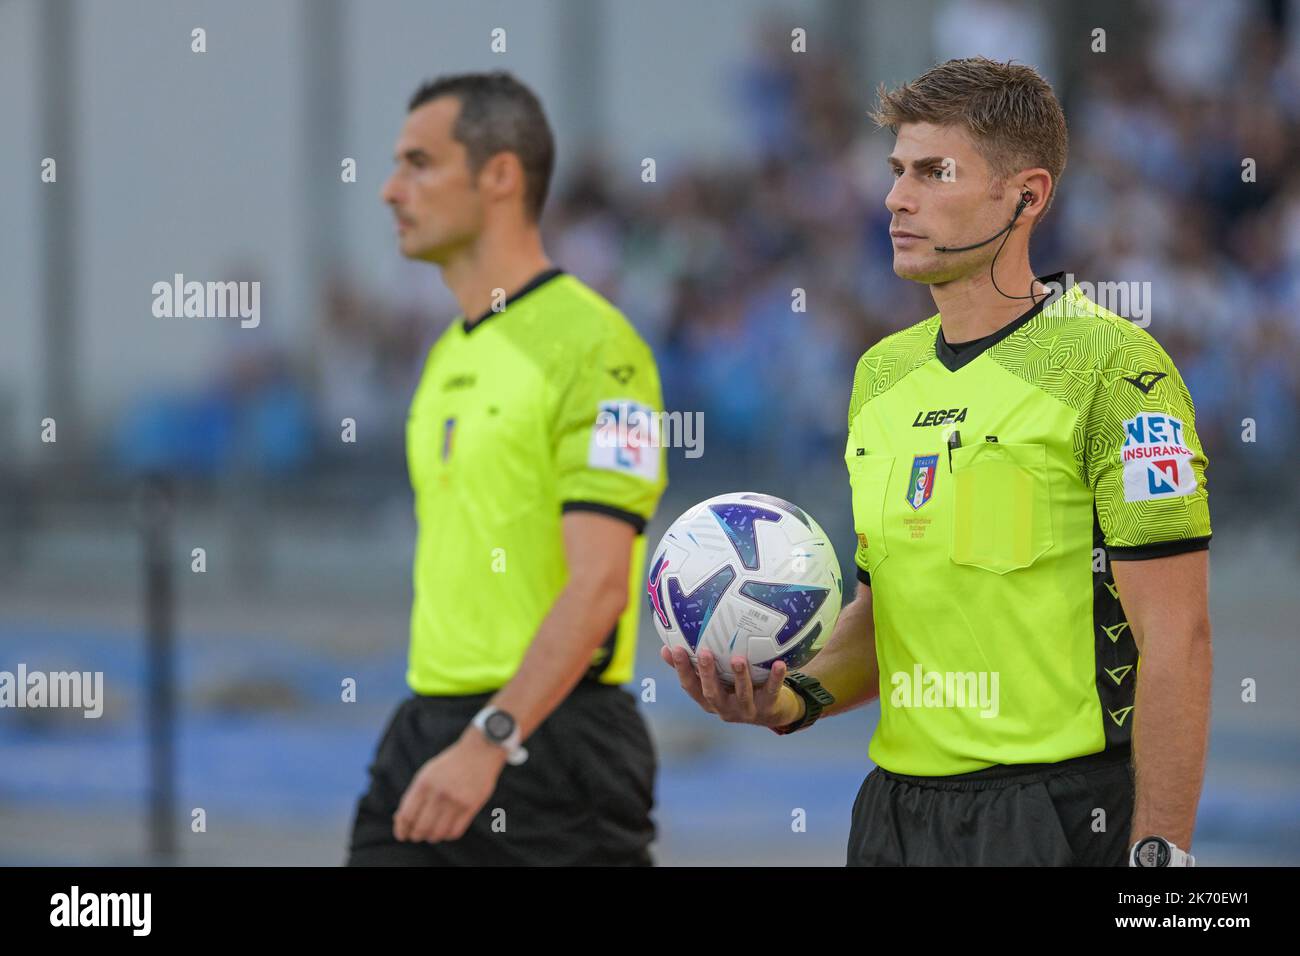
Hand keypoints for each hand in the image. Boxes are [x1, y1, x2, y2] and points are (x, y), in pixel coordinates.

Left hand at [392, 731, 507, 843]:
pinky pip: (455, 832)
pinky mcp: (471, 807)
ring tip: (432, 833)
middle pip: (421, 828)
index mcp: (424, 783)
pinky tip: (446, 829)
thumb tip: (400, 821)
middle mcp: (439, 793)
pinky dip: (447, 835)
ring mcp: (456, 801)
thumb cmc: (449, 765)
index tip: (402, 835)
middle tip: (417, 835)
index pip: (407, 815)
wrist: (479, 751)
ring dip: (432, 837)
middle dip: (416, 835)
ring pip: (438, 834)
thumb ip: (413, 796)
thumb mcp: (427, 774)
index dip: (402, 829)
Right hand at [660, 645, 802, 727]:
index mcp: (709, 700)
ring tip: (738, 659)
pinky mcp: (767, 707)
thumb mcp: (716, 680)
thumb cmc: (736, 688)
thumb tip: (666, 646)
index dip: (681, 669)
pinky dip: (775, 678)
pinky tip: (779, 663)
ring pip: (742, 694)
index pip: (690, 686)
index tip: (674, 648)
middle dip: (707, 674)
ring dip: (740, 677)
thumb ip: (695, 665)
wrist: (771, 711)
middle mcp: (725, 708)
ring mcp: (746, 710)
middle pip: (712, 693)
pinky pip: (771, 691)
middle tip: (703, 652)